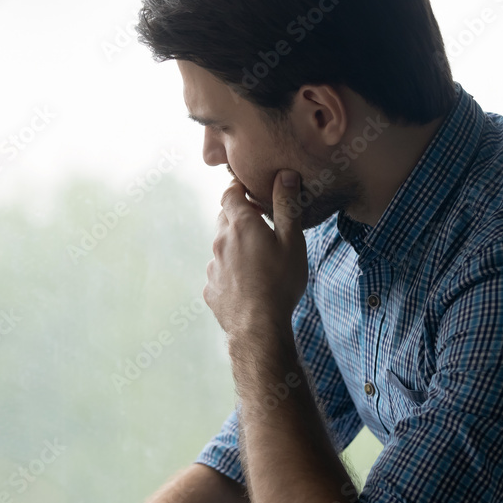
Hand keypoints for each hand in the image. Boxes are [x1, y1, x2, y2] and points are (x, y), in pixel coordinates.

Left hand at [204, 169, 307, 341]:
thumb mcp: (292, 242)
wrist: (258, 328)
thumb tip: (284, 174)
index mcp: (241, 225)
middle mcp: (221, 241)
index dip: (239, 188)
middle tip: (261, 225)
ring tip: (258, 260)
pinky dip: (230, 271)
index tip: (251, 192)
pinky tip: (248, 284)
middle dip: (239, 216)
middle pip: (225, 218)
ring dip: (235, 246)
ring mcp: (212, 265)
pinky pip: (219, 271)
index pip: (230, 193)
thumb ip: (287, 206)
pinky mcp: (210, 287)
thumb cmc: (280, 283)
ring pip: (222, 246)